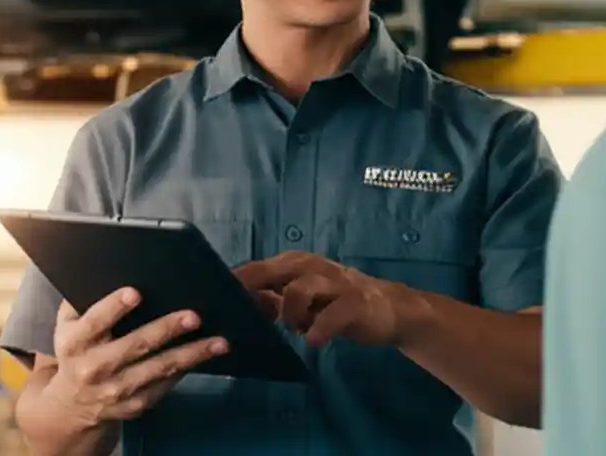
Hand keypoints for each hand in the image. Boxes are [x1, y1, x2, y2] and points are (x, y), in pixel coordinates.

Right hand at [42, 287, 229, 426]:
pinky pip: (166, 383)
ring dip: (192, 353)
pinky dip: (188, 368)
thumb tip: (110, 270)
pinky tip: (208, 354)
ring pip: (159, 369)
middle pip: (135, 345)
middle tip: (193, 315)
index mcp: (75, 343)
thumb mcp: (69, 327)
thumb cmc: (77, 351)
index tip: (136, 292)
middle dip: (166, 329)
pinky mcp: (136, 404)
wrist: (72, 405)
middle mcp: (94, 368)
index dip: (114, 307)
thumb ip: (83, 302)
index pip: (94, 322)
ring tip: (219, 341)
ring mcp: (116, 390)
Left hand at [235, 251, 410, 348]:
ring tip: (296, 329)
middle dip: (250, 294)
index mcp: (295, 263)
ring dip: (289, 315)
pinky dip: (317, 331)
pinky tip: (314, 341)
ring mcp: (334, 283)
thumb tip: (240, 308)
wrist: (389, 308)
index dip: (234, 286)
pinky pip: (330, 316)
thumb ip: (273, 299)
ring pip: (298, 290)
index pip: (255, 269)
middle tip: (242, 318)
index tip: (217, 304)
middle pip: (269, 272)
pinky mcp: (354, 302)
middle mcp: (311, 266)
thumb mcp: (302, 297)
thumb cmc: (337, 303)